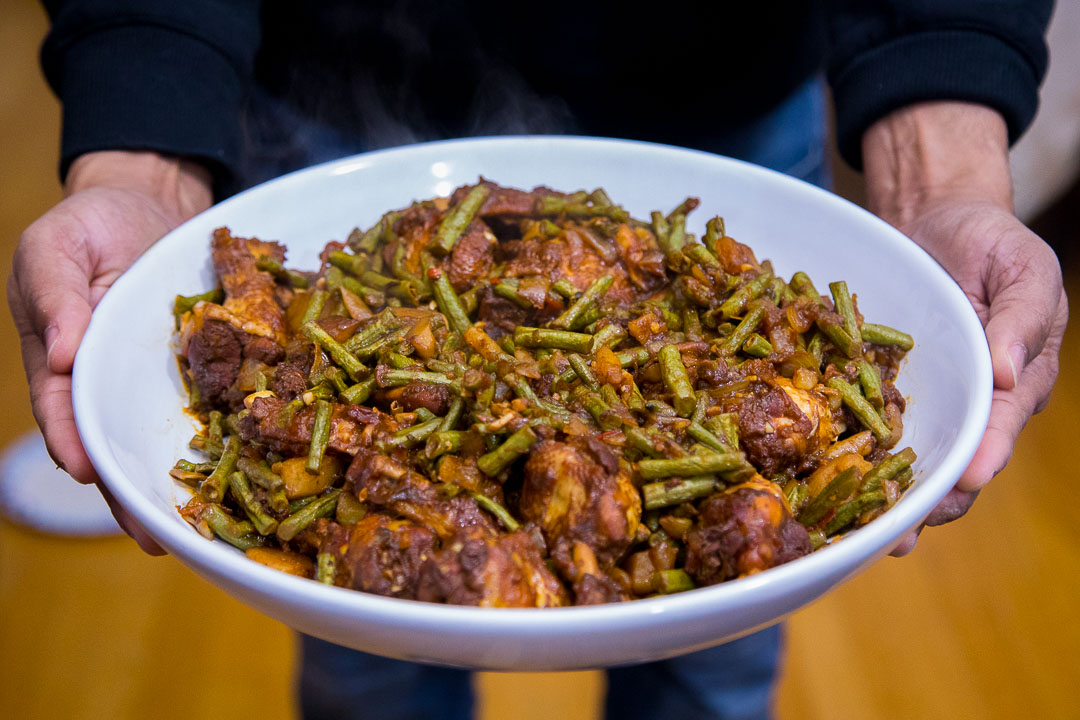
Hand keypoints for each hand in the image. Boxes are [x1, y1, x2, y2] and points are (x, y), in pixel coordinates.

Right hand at [7, 151, 212, 552]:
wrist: (152, 202)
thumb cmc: (91, 224)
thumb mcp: (56, 247)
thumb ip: (55, 295)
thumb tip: (60, 350)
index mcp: (64, 361)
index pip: (63, 410)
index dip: (75, 441)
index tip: (89, 470)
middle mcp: (111, 383)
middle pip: (117, 445)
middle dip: (132, 494)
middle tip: (154, 538)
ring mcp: (157, 383)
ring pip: (166, 440)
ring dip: (182, 485)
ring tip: (201, 534)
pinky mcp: (202, 371)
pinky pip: (215, 406)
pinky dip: (227, 438)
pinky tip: (250, 472)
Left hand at [861, 102, 1066, 554]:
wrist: (935, 220)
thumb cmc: (992, 244)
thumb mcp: (1024, 269)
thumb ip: (1020, 318)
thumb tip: (1006, 371)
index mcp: (1012, 384)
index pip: (999, 430)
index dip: (981, 458)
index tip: (964, 480)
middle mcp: (967, 406)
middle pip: (950, 467)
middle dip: (925, 504)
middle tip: (898, 535)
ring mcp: (921, 402)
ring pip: (903, 460)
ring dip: (880, 498)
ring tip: (854, 533)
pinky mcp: (877, 390)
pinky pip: (860, 424)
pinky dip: (843, 452)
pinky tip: (816, 479)